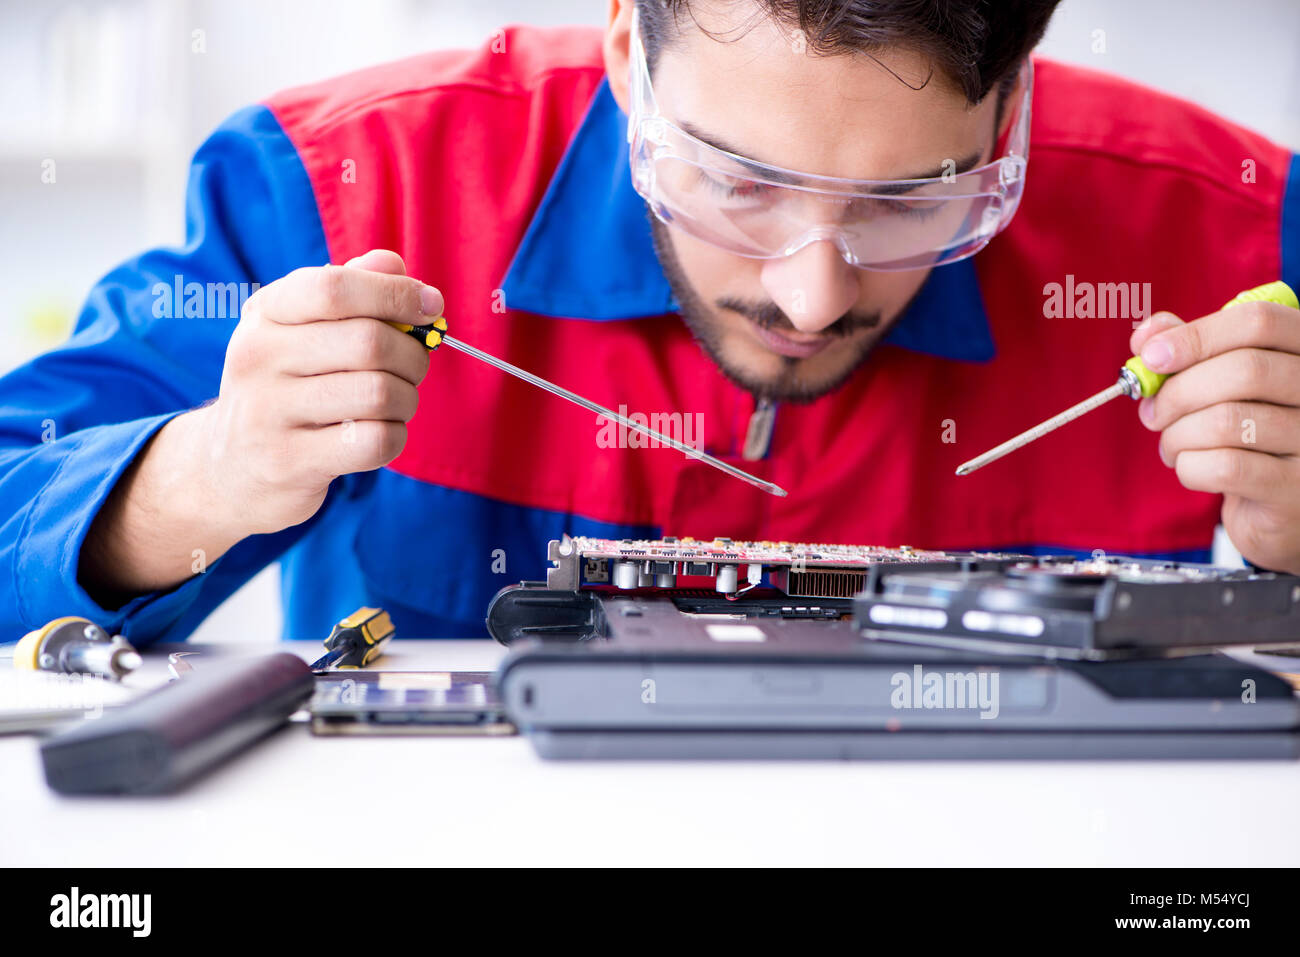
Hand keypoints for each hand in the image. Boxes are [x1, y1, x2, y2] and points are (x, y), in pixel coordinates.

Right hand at [80, 250, 439, 598]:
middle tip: (414, 367)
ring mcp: (268, 412)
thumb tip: (395, 265)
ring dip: (406, 399)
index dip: (395, 293)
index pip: (335, 287)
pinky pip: (374, 442)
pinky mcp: (288, 462)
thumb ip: (349, 289)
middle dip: (414, 356)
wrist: (231, 467)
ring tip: (394, 404)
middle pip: (369, 343)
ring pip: (379, 393)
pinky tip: (379, 434)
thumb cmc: (286, 386)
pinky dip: (395, 436)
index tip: (430, 307)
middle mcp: (258, 357)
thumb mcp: (301, 329)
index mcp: (265, 314)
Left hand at [1130, 298, 1299, 572]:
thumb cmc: (1245, 431)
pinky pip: (1226, 467)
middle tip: (1152, 413)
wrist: (1274, 505)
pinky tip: (1188, 467)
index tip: (1151, 356)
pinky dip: (1189, 466)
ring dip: (1177, 435)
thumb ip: (1190, 349)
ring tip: (1171, 445)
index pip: (1258, 321)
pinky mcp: (1295, 488)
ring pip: (1227, 421)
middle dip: (1178, 393)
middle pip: (1244, 370)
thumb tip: (1147, 336)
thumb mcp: (1220, 382)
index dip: (1196, 335)